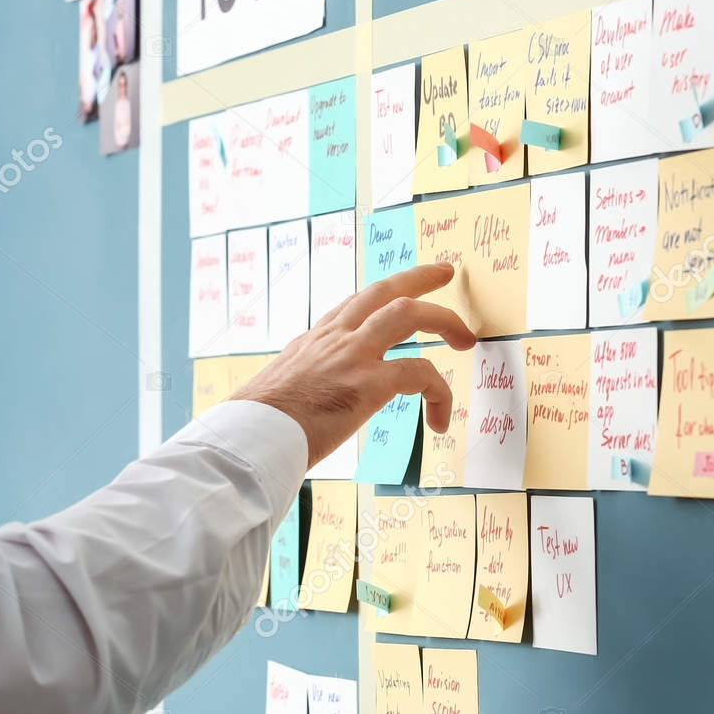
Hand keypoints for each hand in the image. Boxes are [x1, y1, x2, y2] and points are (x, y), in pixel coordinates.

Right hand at [234, 264, 475, 467]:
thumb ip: (301, 386)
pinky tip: (441, 420)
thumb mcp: (277, 392)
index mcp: (312, 341)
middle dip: (419, 277)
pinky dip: (440, 394)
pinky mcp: (368, 383)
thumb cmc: (256, 428)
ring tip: (465, 339)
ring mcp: (352, 356)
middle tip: (445, 273)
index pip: (354, 304)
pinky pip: (422, 373)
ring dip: (443, 320)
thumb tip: (300, 401)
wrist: (248, 440)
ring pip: (408, 313)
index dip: (383, 294)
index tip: (401, 290)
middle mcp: (333, 338)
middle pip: (384, 291)